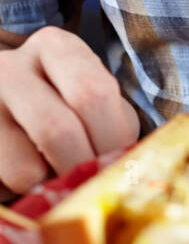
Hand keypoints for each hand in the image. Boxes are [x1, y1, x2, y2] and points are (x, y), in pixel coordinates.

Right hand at [0, 27, 140, 193]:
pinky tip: (22, 179)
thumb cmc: (69, 109)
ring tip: (53, 179)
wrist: (11, 107)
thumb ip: (111, 126)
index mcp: (55, 47)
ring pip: (24, 169)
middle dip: (81, 170)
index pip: (92, 94)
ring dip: (48, 188)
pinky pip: (3, 185)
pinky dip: (19, 196)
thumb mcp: (96, 104)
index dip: (111, 141)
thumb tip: (121, 172)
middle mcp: (9, 66)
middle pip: (56, 130)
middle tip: (91, 188)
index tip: (118, 167)